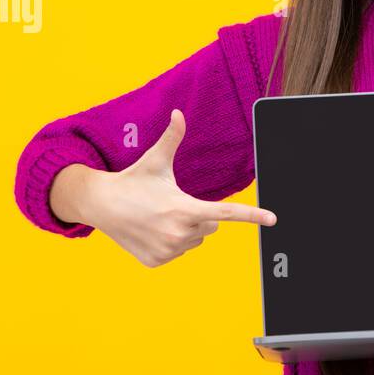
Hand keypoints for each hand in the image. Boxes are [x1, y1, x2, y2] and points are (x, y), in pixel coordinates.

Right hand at [79, 108, 276, 267]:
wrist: (100, 205)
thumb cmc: (133, 180)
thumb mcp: (155, 160)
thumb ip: (172, 138)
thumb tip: (178, 113)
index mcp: (185, 209)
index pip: (227, 213)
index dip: (252, 215)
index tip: (273, 219)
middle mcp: (179, 233)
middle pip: (211, 226)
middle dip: (199, 216)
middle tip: (173, 205)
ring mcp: (168, 250)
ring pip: (196, 240)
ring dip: (185, 230)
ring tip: (159, 218)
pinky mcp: (157, 262)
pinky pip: (178, 252)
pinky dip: (169, 243)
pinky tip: (151, 231)